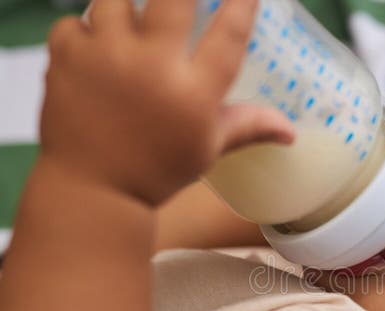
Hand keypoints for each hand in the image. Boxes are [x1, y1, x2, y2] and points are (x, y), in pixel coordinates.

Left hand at [40, 0, 294, 205]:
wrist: (92, 190)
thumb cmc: (158, 169)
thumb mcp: (208, 148)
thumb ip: (248, 126)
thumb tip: (291, 131)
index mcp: (194, 93)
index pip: (228, 34)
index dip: (241, 4)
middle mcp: (152, 67)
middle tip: (180, 3)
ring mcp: (105, 57)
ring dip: (126, 4)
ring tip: (132, 19)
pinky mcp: (65, 57)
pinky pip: (73, 21)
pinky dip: (84, 30)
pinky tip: (94, 49)